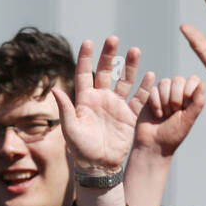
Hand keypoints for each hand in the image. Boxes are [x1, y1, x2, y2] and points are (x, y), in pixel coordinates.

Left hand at [52, 37, 153, 175]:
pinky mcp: (129, 116)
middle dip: (109, 55)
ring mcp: (116, 106)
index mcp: (84, 100)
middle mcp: (101, 99)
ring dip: (130, 66)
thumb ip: (65, 109)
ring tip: (135, 50)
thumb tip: (55, 90)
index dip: (85, 58)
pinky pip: (139, 99)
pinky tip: (150, 75)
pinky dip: (145, 88)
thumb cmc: (81, 150)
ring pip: (124, 81)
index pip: (84, 74)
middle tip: (113, 39)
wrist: (99, 166)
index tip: (89, 42)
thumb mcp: (70, 129)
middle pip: (106, 71)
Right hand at [132, 76, 205, 157]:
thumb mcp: (188, 119)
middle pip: (178, 80)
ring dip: (164, 101)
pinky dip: (155, 104)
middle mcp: (178, 93)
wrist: (154, 144)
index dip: (188, 91)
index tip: (185, 107)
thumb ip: (198, 102)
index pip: (193, 80)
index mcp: (190, 97)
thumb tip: (203, 84)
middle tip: (174, 113)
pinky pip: (154, 90)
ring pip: (164, 83)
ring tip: (165, 114)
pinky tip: (157, 114)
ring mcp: (164, 94)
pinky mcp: (151, 97)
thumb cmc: (173, 135)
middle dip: (175, 98)